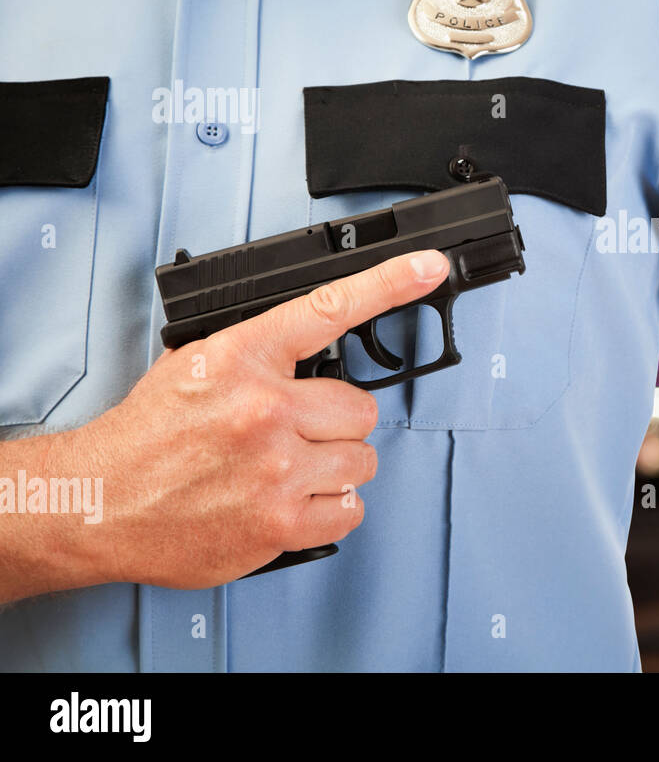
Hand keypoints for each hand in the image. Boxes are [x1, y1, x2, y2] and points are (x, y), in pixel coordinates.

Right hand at [61, 249, 449, 588]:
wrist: (97, 503)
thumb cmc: (148, 437)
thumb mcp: (198, 365)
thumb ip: (260, 353)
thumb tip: (318, 347)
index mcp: (243, 358)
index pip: (329, 308)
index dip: (389, 283)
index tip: (429, 267)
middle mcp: (265, 410)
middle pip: (362, 409)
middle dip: (337, 424)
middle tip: (297, 434)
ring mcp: (277, 470)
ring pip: (362, 460)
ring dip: (334, 468)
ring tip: (287, 471)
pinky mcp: (280, 524)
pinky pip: (350, 509)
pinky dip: (329, 509)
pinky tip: (292, 502)